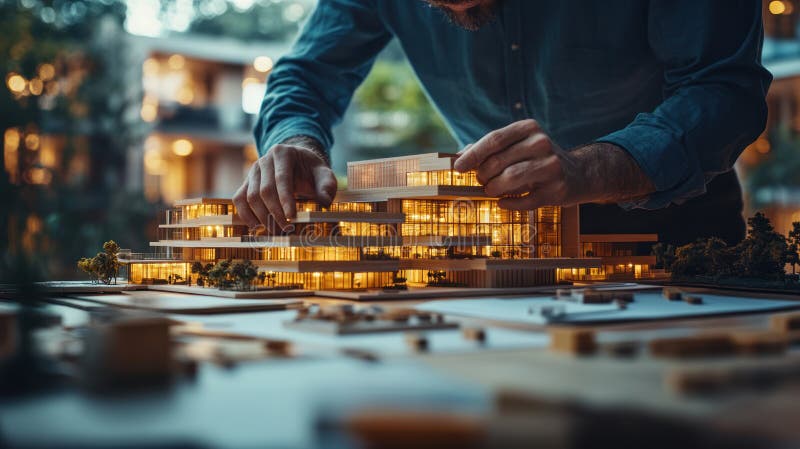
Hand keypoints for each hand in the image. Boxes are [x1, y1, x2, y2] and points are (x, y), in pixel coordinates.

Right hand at [233, 136, 336, 232]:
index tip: (292, 218)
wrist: (297, 164)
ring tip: (277, 232)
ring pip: (250, 197)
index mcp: (283, 153)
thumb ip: (327, 186)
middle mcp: (264, 161)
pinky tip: (258, 228)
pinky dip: (245, 215)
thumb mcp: (324, 174)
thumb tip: (324, 202)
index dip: (286, 200)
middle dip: (275, 213)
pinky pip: (239, 199)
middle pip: (265, 190)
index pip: (282, 178)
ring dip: (262, 218)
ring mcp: (253, 172)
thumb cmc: (311, 171)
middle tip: (288, 230)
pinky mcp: (246, 183)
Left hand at [453, 119, 653, 209]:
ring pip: (510, 178)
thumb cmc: (536, 159)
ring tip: (491, 190)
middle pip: (498, 161)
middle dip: (483, 175)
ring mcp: (552, 166)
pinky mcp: (557, 189)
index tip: (458, 167)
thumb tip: (459, 157)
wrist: (578, 174)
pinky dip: (508, 204)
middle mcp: (542, 143)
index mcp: (529, 128)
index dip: (473, 155)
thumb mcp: (517, 146)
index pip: (494, 139)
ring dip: (494, 188)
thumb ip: (489, 149)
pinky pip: (524, 200)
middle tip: (481, 181)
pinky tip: (503, 202)